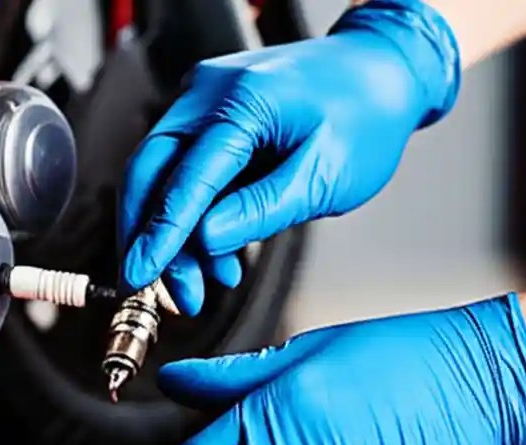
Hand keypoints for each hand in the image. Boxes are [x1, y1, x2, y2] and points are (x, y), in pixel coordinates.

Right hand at [119, 0, 461, 314]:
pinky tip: (214, 255)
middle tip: (153, 287)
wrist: (383, 76)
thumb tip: (206, 238)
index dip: (160, 233)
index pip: (185, 176)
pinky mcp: (211, 118)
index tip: (141, 274)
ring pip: (163, 176)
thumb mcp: (322, 176)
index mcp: (243, 100)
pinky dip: (193, 216)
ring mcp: (206, 101)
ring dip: (174, 235)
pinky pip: (185, 171)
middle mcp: (211, 92)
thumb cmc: (366, 115)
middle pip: (150, 170)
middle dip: (149, 237)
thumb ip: (260, 209)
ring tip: (199, 284)